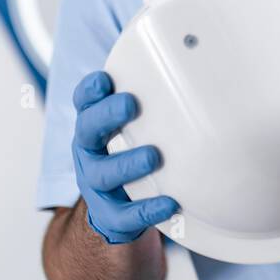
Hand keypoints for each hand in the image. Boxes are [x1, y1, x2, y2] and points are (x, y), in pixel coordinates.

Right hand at [71, 71, 178, 243]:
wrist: (118, 214)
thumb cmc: (134, 157)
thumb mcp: (139, 128)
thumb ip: (156, 101)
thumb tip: (194, 63)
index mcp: (95, 128)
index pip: (84, 104)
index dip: (89, 91)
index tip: (104, 79)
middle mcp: (90, 153)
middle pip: (88, 131)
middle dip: (106, 116)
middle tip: (129, 103)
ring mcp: (97, 186)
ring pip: (104, 174)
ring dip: (127, 163)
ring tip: (153, 155)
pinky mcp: (111, 217)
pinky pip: (126, 215)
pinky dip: (147, 209)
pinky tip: (171, 202)